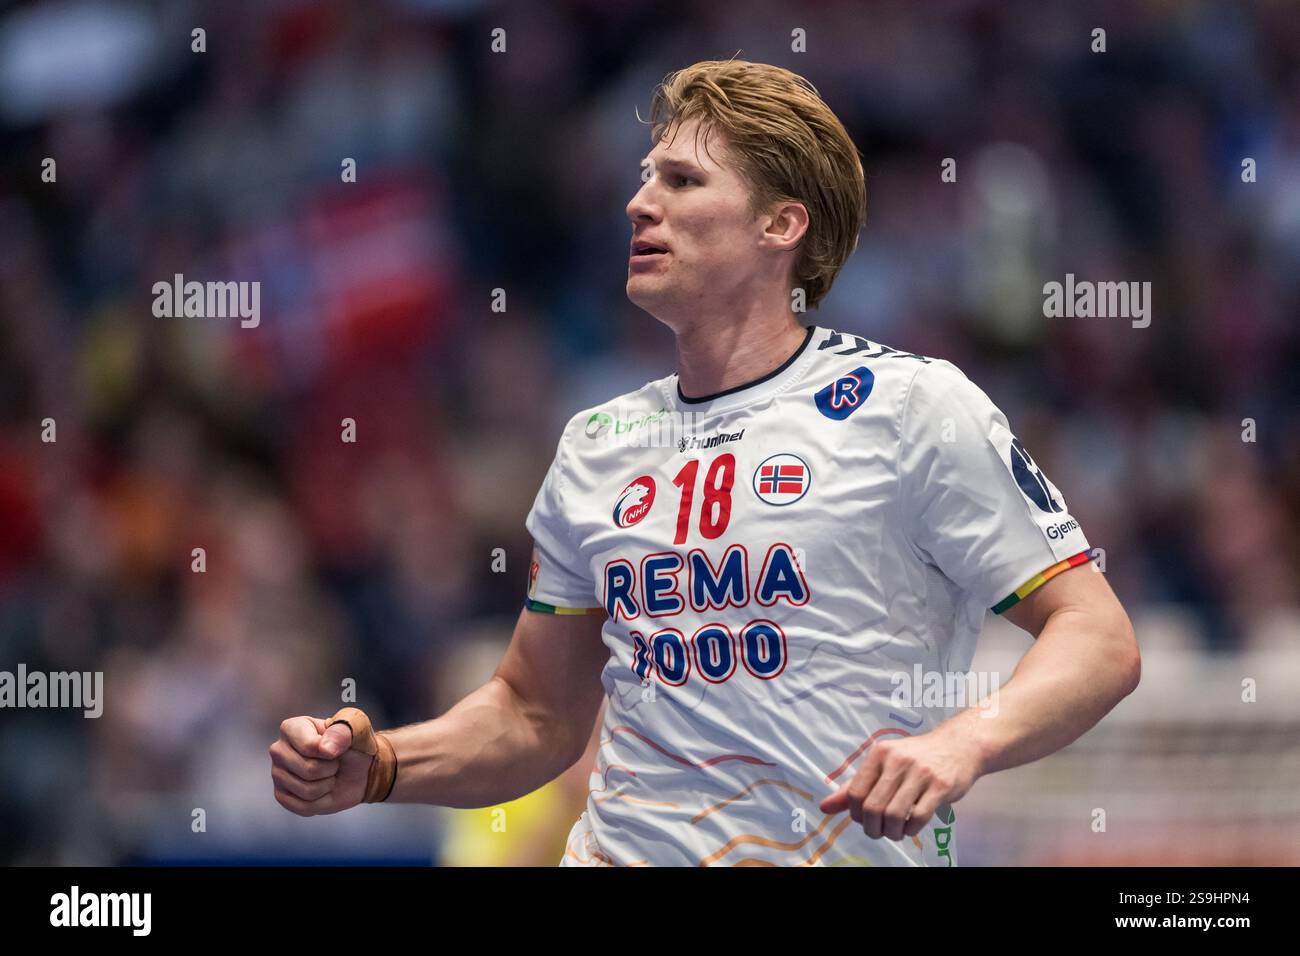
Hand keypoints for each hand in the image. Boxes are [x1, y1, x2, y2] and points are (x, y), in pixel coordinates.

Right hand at [269, 715, 371, 816]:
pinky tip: (323, 790)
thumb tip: (325, 750)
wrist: (361, 770)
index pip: (309, 747)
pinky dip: (322, 802)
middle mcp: (278, 749)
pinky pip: (304, 807)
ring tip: (329, 774)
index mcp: (292, 727)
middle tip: (334, 762)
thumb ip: (343, 731)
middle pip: (309, 770)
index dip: (332, 752)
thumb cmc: (355, 745)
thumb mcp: (357, 728)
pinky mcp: (281, 796)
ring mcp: (277, 774)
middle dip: (331, 769)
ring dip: (328, 785)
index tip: (338, 747)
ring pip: (307, 790)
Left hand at [818, 729, 980, 839]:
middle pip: (873, 807)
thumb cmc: (915, 757)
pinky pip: (919, 817)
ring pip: (895, 815)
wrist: (958, 746)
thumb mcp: (883, 764)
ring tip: (894, 832)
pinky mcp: (940, 786)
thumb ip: (854, 786)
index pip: (855, 793)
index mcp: (879, 754)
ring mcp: (920, 773)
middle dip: (872, 828)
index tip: (863, 819)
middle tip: (878, 831)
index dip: (855, 814)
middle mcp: (898, 761)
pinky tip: (910, 827)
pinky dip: (911, 830)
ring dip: (892, 832)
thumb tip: (824, 807)